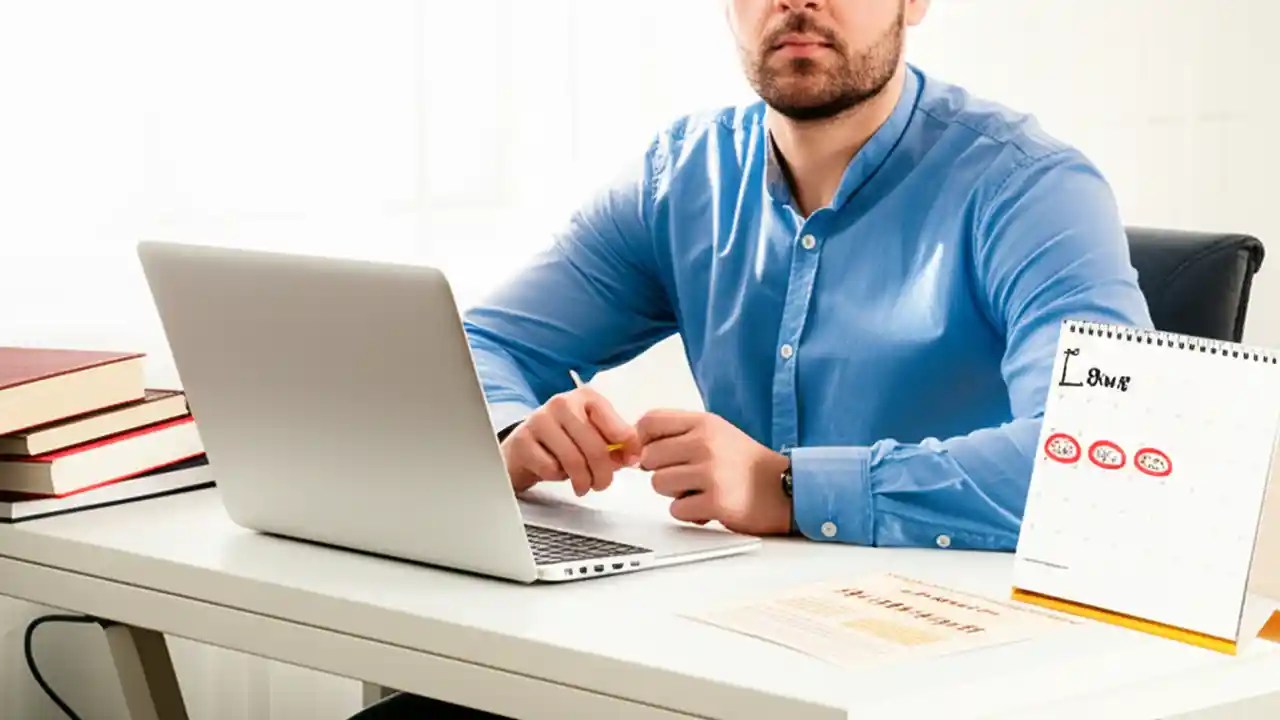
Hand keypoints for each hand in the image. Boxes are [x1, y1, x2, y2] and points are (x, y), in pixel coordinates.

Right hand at [501, 387, 640, 495]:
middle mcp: (562, 403)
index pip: (615, 425)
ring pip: (573, 459)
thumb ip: (615, 443)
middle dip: (603, 473)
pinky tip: (556, 471)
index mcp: (586, 398)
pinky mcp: (523, 440)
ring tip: (583, 485)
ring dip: (583, 480)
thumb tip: (633, 457)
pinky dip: (558, 477)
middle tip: (602, 484)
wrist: (524, 446)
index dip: (627, 447)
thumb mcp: (593, 434)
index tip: (629, 461)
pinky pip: (550, 468)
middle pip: (594, 446)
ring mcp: (540, 419)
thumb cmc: (565, 440)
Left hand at [636, 410, 791, 534]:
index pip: (649, 421)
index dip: (644, 440)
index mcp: (704, 423)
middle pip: (649, 458)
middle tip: (685, 475)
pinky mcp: (715, 502)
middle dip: (661, 471)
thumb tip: (638, 445)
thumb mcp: (717, 432)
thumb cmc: (746, 464)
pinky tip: (708, 505)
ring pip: (658, 484)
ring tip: (700, 490)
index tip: (654, 451)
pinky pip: (676, 510)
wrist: (785, 489)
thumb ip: (680, 433)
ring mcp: (710, 473)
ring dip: (675, 493)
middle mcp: (706, 444)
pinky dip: (689, 513)